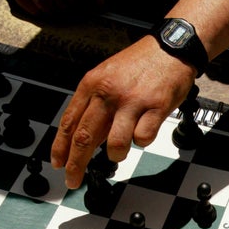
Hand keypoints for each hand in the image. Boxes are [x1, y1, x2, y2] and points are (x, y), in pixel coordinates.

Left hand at [50, 38, 195, 189]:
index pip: (69, 122)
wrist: (170, 48)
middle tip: (73, 180)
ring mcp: (132, 101)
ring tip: (119, 152)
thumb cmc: (141, 65)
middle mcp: (108, 93)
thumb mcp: (108, 77)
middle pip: (85, 137)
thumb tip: (85, 138)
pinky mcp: (155, 108)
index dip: (61, 147)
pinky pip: (143, 139)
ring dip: (116, 155)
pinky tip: (145, 129)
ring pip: (114, 144)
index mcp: (92, 84)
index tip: (58, 164)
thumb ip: (95, 106)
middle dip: (76, 164)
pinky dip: (142, 141)